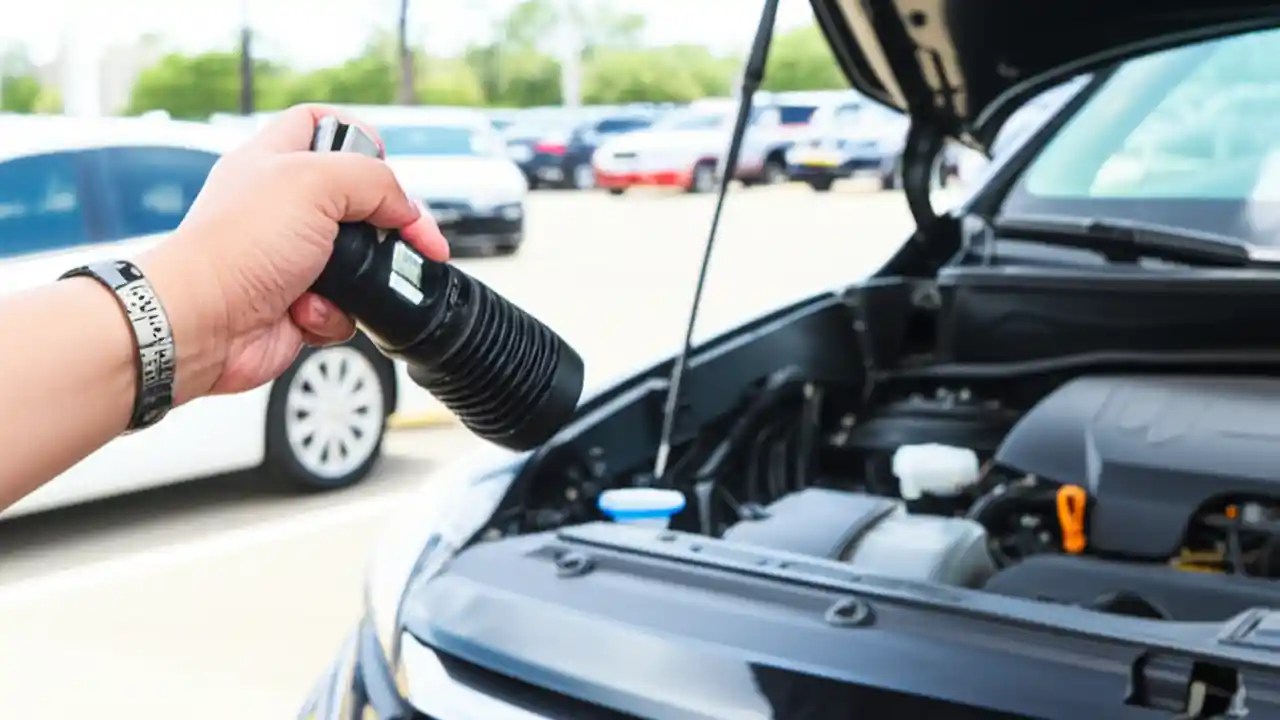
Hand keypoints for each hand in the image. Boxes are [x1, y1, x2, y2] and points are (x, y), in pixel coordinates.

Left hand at [140, 104, 449, 403]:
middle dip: (383, 223)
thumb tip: (404, 210)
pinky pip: (345, 305)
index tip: (384, 160)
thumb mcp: (314, 183)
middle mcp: (282, 207)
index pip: (320, 125)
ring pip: (359, 260)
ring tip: (340, 282)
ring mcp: (291, 257)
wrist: (203, 324)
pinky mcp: (298, 303)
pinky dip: (335, 312)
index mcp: (275, 162)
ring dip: (361, 276)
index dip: (357, 135)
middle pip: (355, 201)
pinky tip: (307, 310)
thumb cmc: (233, 248)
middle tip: (406, 235)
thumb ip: (373, 182)